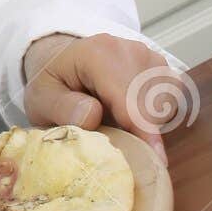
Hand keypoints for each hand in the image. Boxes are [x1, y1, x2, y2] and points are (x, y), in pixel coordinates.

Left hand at [21, 32, 190, 163]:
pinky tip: (128, 115)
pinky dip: (154, 115)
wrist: (63, 58)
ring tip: (113, 123)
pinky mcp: (161, 66)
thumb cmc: (53, 81)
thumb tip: (92, 116)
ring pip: (165, 104)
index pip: (129, 99)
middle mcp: (131, 50)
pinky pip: (170, 99)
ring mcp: (149, 56)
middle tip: (110, 142)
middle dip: (139, 132)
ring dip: (147, 124)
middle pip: (152, 105)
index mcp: (99, 54)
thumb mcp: (41, 98)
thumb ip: (62, 108)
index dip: (143, 132)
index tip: (154, 160)